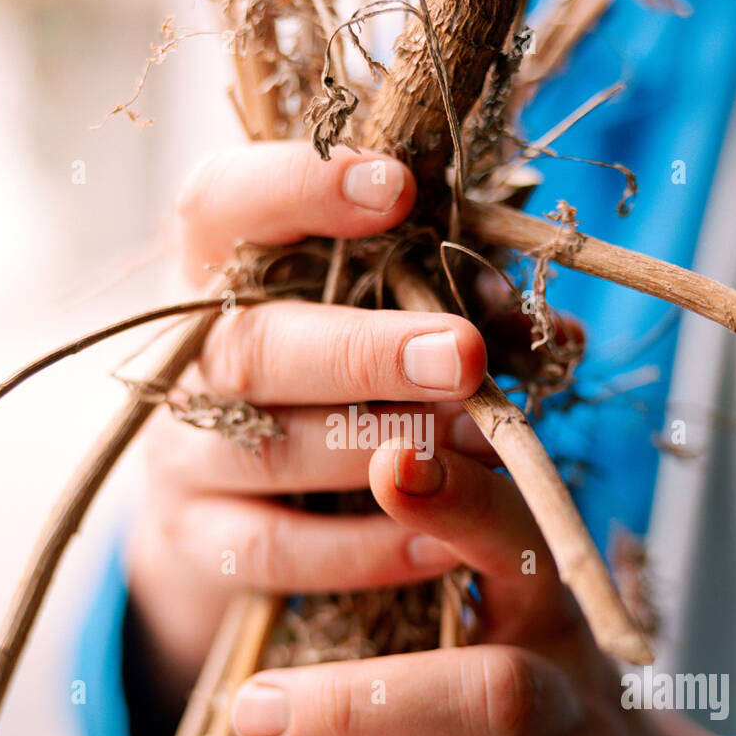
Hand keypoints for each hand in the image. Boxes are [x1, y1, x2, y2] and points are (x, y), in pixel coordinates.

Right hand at [127, 141, 491, 705]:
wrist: (225, 510)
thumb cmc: (319, 386)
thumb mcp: (361, 325)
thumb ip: (443, 309)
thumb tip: (557, 334)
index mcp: (217, 271)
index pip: (223, 204)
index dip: (300, 187)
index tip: (397, 187)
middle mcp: (184, 358)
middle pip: (254, 345)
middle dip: (366, 351)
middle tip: (463, 355)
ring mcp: (178, 452)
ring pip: (267, 448)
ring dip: (380, 447)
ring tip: (477, 446)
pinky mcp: (192, 538)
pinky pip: (275, 548)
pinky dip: (364, 547)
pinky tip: (439, 544)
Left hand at [231, 436, 735, 735]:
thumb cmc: (543, 698)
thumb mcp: (515, 621)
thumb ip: (451, 561)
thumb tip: (361, 462)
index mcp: (554, 618)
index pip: (524, 547)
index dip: (464, 506)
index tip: (389, 460)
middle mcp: (579, 703)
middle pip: (494, 693)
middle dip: (366, 703)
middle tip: (256, 710)